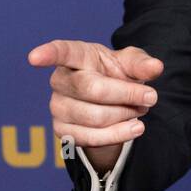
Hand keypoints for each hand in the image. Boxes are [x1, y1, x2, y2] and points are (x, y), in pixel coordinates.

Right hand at [28, 39, 162, 170]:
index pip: (60, 52)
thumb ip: (142, 64)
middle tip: (151, 97)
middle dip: (127, 94)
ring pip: (95, 117)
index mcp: (77, 56)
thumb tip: (156, 67)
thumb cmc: (118, 75)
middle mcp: (60, 80)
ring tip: (140, 110)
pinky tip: (135, 129)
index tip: (34, 58)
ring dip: (126, 115)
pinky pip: (91, 139)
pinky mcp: (62, 131)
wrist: (114, 103)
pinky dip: (118, 135)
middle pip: (92, 89)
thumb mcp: (132, 64)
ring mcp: (58, 107)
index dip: (47, 54)